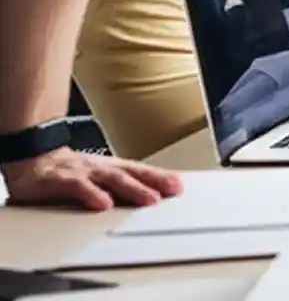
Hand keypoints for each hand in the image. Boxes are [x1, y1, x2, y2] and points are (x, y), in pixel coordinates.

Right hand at [1, 147, 181, 210]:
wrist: (31, 160)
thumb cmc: (69, 171)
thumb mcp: (98, 178)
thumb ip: (121, 186)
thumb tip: (151, 195)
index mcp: (110, 168)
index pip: (140, 171)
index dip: (160, 177)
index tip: (179, 186)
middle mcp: (100, 168)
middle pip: (131, 173)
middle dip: (154, 182)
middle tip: (172, 192)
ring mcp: (81, 173)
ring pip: (111, 179)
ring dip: (132, 189)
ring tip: (149, 199)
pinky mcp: (60, 180)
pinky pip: (78, 187)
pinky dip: (92, 195)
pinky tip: (103, 204)